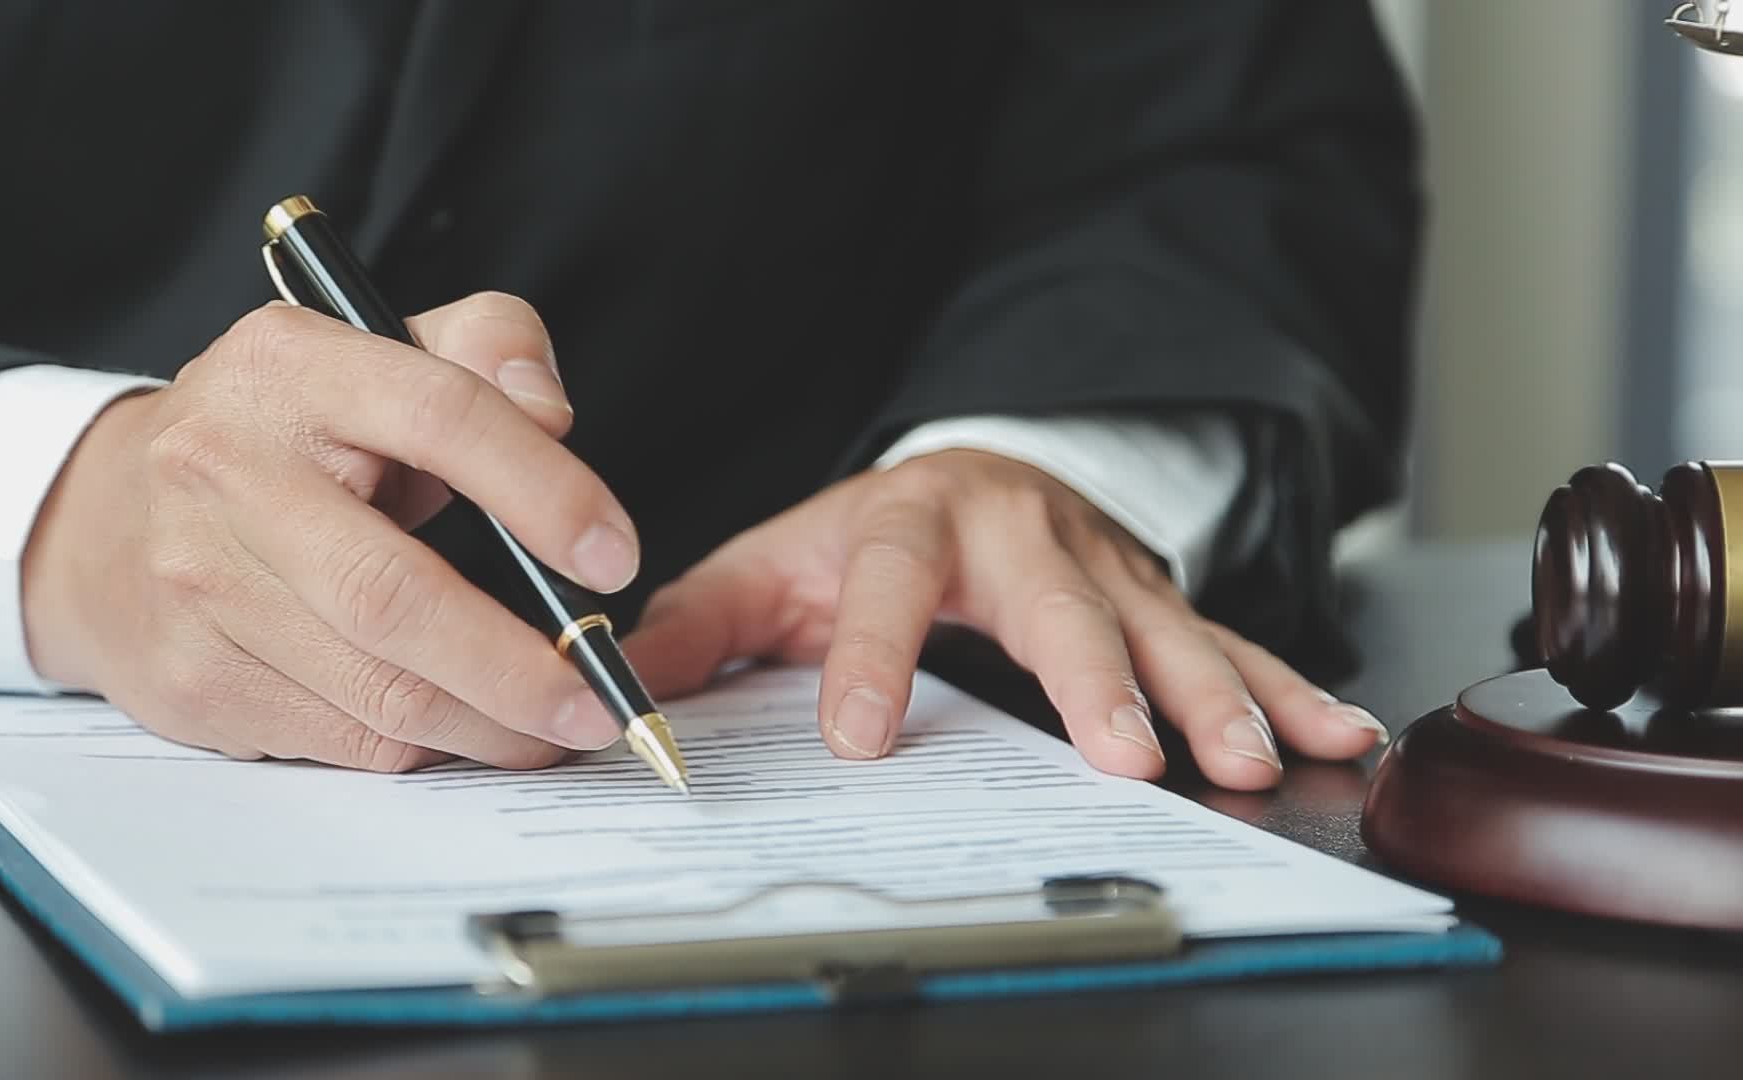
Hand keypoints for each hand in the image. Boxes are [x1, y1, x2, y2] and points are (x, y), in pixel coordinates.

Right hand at [22, 295, 641, 769]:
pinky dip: (427, 744)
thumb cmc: (286, 433)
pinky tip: (469, 728)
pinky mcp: (191, 679)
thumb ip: (488, 348)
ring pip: (375, 690)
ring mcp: (197, 585)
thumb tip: (553, 416)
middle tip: (599, 699)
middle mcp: (225, 469)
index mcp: (290, 367)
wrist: (105, 516)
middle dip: (518, 665)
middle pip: (394, 593)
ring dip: (489, 724)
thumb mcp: (383, 349)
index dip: (542, 490)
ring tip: (557, 724)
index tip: (615, 555)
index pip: (437, 415)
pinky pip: (343, 738)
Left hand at [623, 450, 1387, 789]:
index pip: (887, 582)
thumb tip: (617, 685)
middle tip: (1126, 755)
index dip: (873, 657)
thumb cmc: (865, 537)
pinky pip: (1232, 637)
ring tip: (1252, 760)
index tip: (861, 737)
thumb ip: (700, 624)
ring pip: (1165, 625)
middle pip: (1061, 603)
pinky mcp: (1155, 592)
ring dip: (1215, 694)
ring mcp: (1099, 562)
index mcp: (908, 518)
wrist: (969, 477)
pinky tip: (1335, 733)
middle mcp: (1017, 530)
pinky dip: (1288, 686)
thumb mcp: (774, 565)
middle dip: (1099, 679)